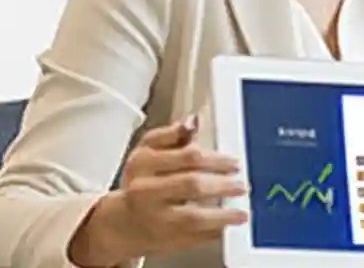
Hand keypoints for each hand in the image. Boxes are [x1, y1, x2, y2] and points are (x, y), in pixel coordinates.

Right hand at [68, 114, 247, 266]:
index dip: (216, 159)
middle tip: (242, 185)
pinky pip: (192, 237)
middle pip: (191, 185)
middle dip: (221, 185)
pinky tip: (225, 227)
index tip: (235, 163)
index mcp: (143, 164)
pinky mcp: (162, 241)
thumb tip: (193, 121)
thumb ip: (172, 135)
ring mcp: (154, 218)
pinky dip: (212, 232)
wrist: (121, 222)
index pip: (187, 157)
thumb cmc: (142, 181)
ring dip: (221, 215)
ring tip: (242, 213)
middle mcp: (146, 192)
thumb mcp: (149, 151)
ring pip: (192, 217)